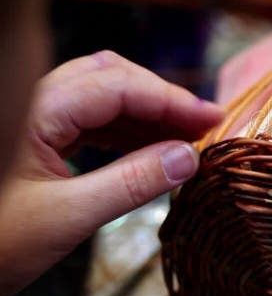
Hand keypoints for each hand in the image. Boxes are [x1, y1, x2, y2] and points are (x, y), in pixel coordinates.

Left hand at [0, 51, 223, 295]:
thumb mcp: (66, 217)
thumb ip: (131, 183)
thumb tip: (189, 158)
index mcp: (35, 111)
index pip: (116, 85)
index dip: (171, 99)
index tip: (213, 118)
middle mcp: (35, 103)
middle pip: (110, 77)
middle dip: (161, 98)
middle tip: (203, 126)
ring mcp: (35, 119)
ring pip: (103, 97)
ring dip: (147, 114)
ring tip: (185, 140)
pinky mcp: (37, 140)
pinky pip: (91, 122)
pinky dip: (127, 131)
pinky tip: (152, 149)